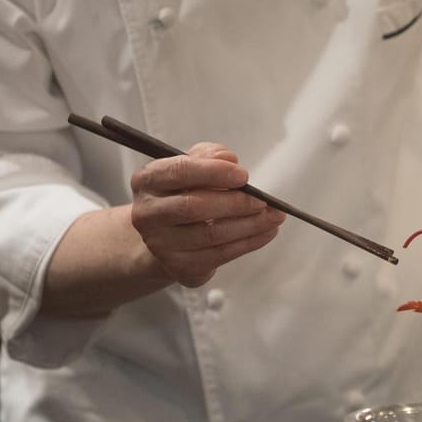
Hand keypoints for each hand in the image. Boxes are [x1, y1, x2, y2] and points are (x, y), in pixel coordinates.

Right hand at [130, 143, 284, 287]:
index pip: (179, 172)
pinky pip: (220, 255)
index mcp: (147, 181)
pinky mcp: (179, 266)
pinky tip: (266, 232)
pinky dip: (249, 242)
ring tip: (274, 217)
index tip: (243, 175)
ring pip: (211, 235)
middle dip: (235, 203)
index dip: (214, 172)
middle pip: (194, 207)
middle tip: (263, 201)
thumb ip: (209, 156)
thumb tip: (228, 158)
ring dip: (249, 225)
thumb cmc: (183, 194)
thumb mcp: (192, 166)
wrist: (167, 234)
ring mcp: (160, 244)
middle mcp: (147, 214)